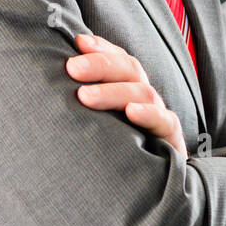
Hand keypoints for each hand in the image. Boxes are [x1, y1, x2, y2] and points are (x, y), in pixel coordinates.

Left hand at [68, 34, 185, 154]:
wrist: (153, 181)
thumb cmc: (118, 146)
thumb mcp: (100, 119)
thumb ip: (84, 98)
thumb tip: (56, 78)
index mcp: (128, 86)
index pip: (118, 58)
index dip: (101, 48)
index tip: (78, 43)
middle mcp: (144, 96)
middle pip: (128, 69)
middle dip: (100, 65)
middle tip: (72, 69)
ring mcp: (158, 114)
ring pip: (141, 92)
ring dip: (113, 91)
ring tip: (85, 96)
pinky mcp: (170, 137)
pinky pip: (163, 121)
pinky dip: (148, 114)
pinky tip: (131, 112)